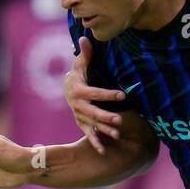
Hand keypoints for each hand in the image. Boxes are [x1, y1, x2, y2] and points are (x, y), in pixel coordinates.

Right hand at [64, 37, 125, 152]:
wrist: (66, 89)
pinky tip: (103, 152)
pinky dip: (95, 143)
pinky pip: (88, 135)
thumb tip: (86, 37)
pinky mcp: (82, 124)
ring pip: (92, 125)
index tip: (123, 95)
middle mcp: (78, 105)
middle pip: (93, 112)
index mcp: (78, 90)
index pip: (95, 93)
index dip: (108, 94)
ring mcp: (79, 116)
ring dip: (104, 131)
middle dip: (105, 117)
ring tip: (117, 135)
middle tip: (119, 120)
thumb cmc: (78, 74)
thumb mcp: (80, 64)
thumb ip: (85, 53)